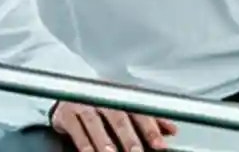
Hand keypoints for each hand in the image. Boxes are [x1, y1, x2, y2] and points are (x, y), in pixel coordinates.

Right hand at [51, 101, 177, 151]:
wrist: (70, 94)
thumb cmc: (103, 104)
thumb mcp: (127, 109)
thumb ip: (149, 120)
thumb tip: (171, 130)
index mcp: (122, 95)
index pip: (140, 111)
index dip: (151, 128)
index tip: (160, 144)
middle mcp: (104, 97)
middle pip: (119, 118)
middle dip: (129, 137)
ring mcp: (84, 104)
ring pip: (96, 124)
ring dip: (104, 142)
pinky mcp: (66, 115)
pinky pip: (76, 131)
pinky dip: (84, 145)